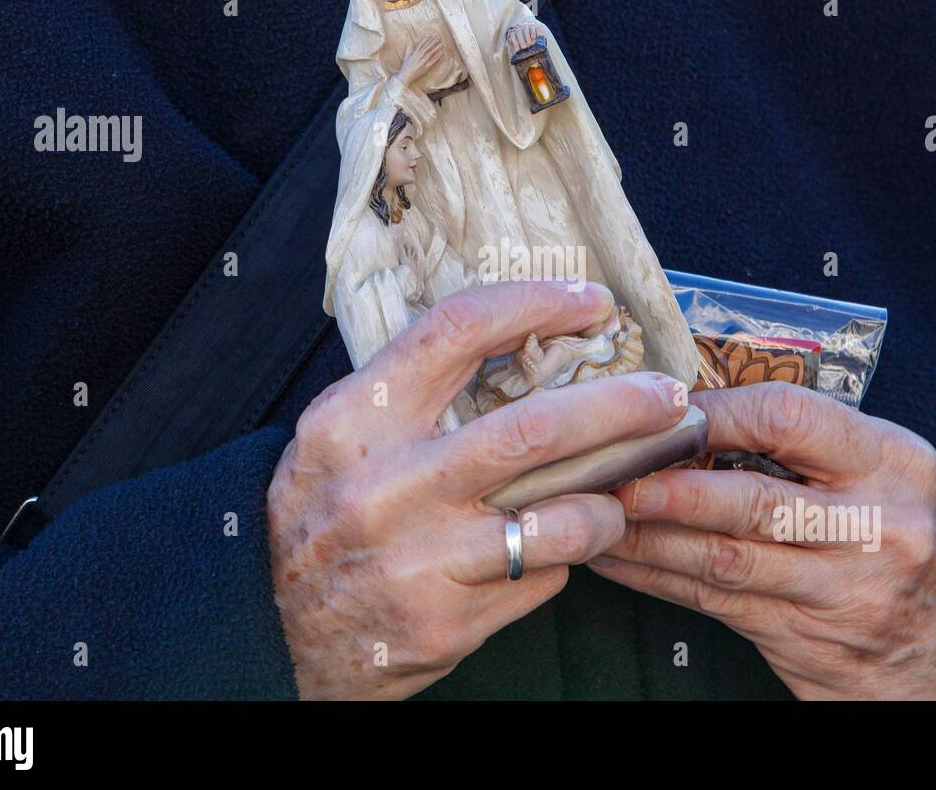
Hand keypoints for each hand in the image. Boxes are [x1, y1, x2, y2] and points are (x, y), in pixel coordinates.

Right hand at [267, 280, 686, 698]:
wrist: (266, 633)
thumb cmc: (316, 520)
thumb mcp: (337, 439)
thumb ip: (410, 394)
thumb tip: (519, 346)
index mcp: (355, 418)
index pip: (457, 331)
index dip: (535, 304)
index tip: (590, 302)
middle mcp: (387, 483)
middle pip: (536, 427)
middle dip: (621, 406)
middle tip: (668, 396)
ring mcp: (418, 558)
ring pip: (559, 518)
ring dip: (607, 506)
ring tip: (617, 498)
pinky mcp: (444, 622)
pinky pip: (539, 580)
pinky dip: (557, 563)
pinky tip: (544, 557)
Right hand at [396, 34, 443, 87]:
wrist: (406, 75)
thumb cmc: (405, 68)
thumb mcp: (406, 57)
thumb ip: (408, 49)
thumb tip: (408, 42)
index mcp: (415, 53)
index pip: (421, 45)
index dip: (426, 39)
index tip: (430, 35)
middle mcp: (419, 56)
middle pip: (427, 47)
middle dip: (433, 41)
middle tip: (438, 37)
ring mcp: (423, 61)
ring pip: (431, 52)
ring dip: (436, 47)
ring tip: (441, 42)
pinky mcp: (426, 66)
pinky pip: (433, 60)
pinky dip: (437, 55)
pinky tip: (441, 52)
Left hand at [505, 21, 537, 54]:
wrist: (531, 39)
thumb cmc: (522, 46)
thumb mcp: (516, 48)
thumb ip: (512, 51)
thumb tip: (511, 57)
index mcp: (513, 33)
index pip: (512, 36)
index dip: (514, 42)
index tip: (517, 49)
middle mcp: (518, 28)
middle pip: (518, 32)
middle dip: (520, 40)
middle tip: (524, 47)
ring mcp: (525, 26)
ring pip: (524, 28)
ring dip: (527, 36)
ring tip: (529, 44)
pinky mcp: (532, 26)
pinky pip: (532, 27)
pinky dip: (532, 32)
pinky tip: (533, 38)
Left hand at [589, 382, 935, 699]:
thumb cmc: (891, 537)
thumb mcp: (879, 474)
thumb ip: (805, 442)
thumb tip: (684, 408)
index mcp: (894, 464)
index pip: (790, 418)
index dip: (713, 413)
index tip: (658, 410)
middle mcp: (879, 527)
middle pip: (752, 501)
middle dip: (667, 486)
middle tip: (606, 469)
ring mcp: (844, 592)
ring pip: (723, 559)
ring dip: (645, 536)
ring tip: (590, 513)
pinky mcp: (806, 639)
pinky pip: (713, 602)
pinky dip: (656, 577)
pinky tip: (615, 558)